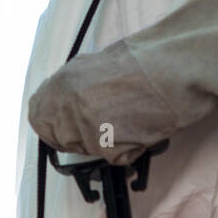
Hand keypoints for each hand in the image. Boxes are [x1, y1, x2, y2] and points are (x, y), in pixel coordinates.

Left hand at [29, 0, 217, 163]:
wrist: (179, 64)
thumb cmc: (151, 59)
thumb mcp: (100, 65)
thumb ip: (79, 88)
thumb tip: (73, 109)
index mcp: (63, 78)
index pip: (38, 117)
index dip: (56, 126)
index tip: (71, 128)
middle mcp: (67, 101)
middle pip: (62, 139)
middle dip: (84, 138)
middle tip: (113, 124)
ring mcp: (84, 123)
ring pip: (91, 151)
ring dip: (112, 142)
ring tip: (136, 118)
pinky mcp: (106, 143)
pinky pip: (116, 158)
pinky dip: (133, 149)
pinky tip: (146, 127)